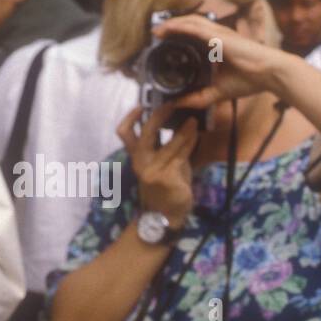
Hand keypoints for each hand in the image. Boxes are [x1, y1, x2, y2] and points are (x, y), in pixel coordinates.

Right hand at [116, 103, 196, 227]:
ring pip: (169, 143)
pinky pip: (181, 155)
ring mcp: (152, 170)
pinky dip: (190, 143)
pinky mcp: (167, 178)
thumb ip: (165, 146)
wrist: (165, 216)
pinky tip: (196, 136)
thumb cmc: (165, 188)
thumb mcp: (161, 164)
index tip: (141, 105)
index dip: (130, 117)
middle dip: (159, 115)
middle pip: (145, 132)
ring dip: (184, 129)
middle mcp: (140, 162)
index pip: (124, 133)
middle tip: (172, 104)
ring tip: (193, 120)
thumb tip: (178, 122)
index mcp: (136, 157)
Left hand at [148, 12, 285, 107]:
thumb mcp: (218, 92)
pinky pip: (193, 28)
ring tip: (156, 31)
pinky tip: (166, 29)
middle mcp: (216, 36)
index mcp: (217, 46)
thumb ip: (198, 97)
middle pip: (188, 26)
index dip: (177, 37)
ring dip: (170, 24)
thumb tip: (176, 104)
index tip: (162, 45)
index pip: (192, 37)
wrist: (270, 74)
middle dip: (170, 29)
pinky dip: (178, 27)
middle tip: (154, 36)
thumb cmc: (251, 79)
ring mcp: (217, 33)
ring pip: (189, 22)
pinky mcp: (218, 36)